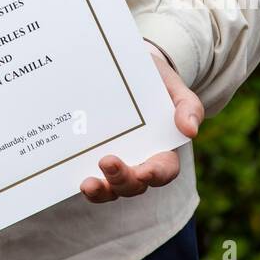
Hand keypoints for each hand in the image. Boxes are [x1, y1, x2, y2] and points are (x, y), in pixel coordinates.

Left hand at [79, 43, 203, 202]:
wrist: (128, 68)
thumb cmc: (157, 82)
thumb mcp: (175, 88)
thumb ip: (188, 106)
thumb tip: (190, 130)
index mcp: (162, 150)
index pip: (163, 170)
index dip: (155, 174)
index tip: (144, 172)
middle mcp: (138, 163)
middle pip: (134, 184)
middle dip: (122, 180)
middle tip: (107, 163)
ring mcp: (115, 162)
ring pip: (110, 188)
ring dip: (100, 191)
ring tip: (88, 184)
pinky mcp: (92, 156)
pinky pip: (89, 174)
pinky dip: (82, 179)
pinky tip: (69, 174)